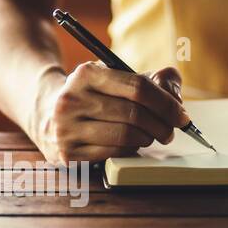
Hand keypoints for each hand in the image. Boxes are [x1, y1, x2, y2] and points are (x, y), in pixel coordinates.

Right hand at [33, 62, 187, 162]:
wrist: (46, 113)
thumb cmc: (92, 96)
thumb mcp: (113, 77)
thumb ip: (151, 80)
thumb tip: (175, 94)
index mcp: (87, 74)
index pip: (138, 88)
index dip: (166, 103)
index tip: (181, 115)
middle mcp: (72, 100)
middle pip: (135, 115)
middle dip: (162, 125)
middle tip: (170, 130)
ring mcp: (67, 128)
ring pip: (126, 136)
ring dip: (147, 138)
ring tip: (151, 136)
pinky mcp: (68, 153)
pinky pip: (113, 153)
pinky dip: (130, 149)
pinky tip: (131, 143)